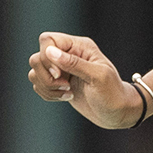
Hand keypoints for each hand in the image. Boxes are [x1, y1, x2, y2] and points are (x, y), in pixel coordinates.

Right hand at [27, 31, 144, 128]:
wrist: (117, 112)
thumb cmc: (113, 92)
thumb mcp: (98, 76)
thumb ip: (74, 63)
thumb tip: (50, 51)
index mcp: (79, 47)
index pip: (47, 40)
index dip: (47, 57)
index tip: (59, 74)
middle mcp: (67, 55)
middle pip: (37, 57)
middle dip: (46, 76)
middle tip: (65, 86)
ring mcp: (61, 69)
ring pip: (35, 72)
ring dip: (47, 87)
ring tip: (67, 94)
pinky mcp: (57, 83)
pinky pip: (38, 85)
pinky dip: (48, 94)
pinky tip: (65, 97)